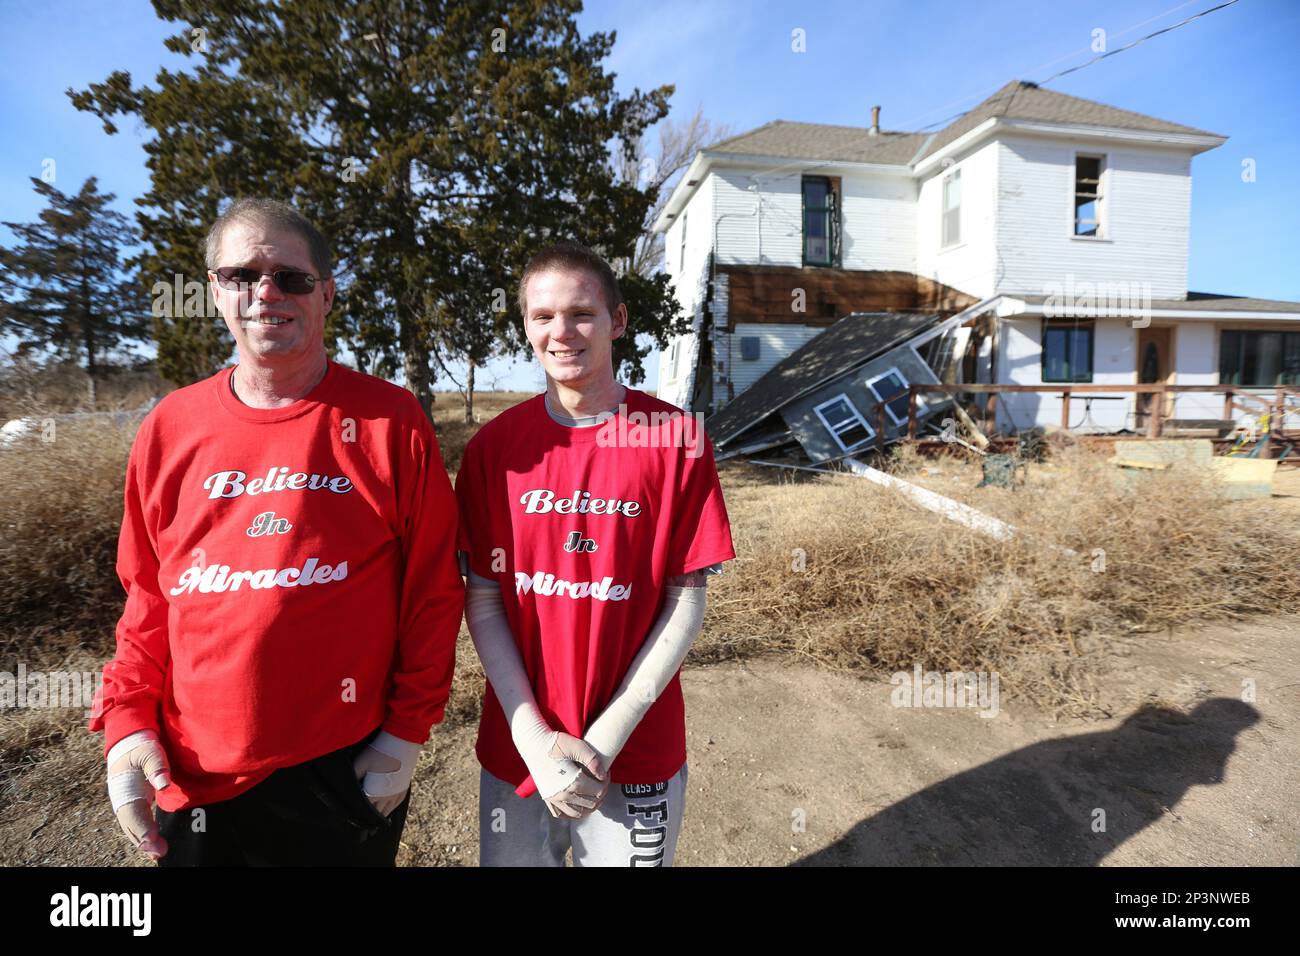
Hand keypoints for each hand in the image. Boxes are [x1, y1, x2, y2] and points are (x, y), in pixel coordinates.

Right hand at [106, 730, 170, 861]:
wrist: (129, 743)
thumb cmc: (141, 746)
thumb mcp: (149, 751)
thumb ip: (156, 765)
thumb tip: (162, 783)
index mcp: (124, 787)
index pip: (132, 812)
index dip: (142, 828)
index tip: (152, 841)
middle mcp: (122, 799)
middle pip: (130, 824)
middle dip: (143, 840)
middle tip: (159, 852)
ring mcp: (126, 802)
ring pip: (132, 826)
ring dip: (144, 841)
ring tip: (158, 853)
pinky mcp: (133, 803)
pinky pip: (137, 822)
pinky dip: (144, 834)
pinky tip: (154, 844)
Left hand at [353, 732, 420, 816]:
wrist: (401, 742)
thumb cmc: (378, 751)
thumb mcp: (361, 762)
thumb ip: (353, 776)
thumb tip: (345, 785)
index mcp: (374, 793)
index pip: (364, 811)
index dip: (358, 817)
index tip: (353, 823)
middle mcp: (386, 797)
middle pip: (375, 814)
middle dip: (368, 822)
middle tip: (362, 832)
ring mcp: (396, 793)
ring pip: (386, 812)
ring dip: (379, 817)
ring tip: (373, 824)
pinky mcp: (403, 788)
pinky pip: (395, 805)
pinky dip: (389, 810)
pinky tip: (386, 812)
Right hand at [541, 732, 609, 818]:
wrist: (533, 744)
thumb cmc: (556, 742)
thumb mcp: (578, 746)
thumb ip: (593, 761)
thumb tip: (603, 776)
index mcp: (573, 782)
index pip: (599, 791)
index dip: (606, 782)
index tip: (606, 772)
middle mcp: (563, 795)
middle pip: (591, 804)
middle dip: (601, 794)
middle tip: (602, 782)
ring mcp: (554, 799)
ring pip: (578, 813)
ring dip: (590, 806)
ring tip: (594, 794)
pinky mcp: (547, 799)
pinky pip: (562, 814)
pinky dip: (573, 813)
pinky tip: (578, 804)